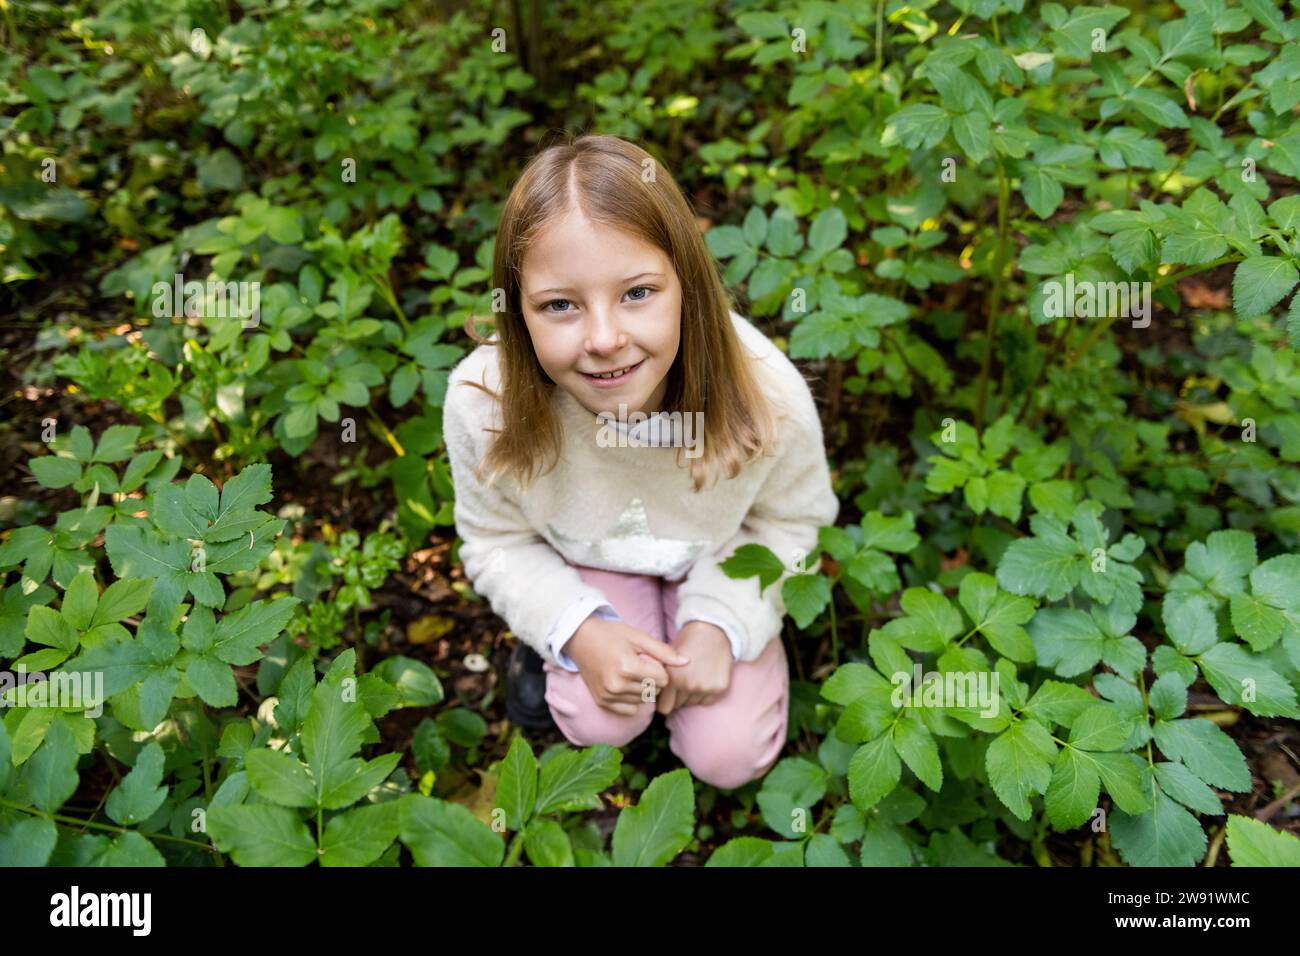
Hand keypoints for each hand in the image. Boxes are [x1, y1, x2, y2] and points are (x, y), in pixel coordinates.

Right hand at [563, 616, 689, 715]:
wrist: (581, 639)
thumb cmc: (612, 635)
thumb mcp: (639, 637)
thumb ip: (664, 651)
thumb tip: (687, 663)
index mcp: (627, 666)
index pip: (662, 679)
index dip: (660, 668)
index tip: (649, 658)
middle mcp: (616, 684)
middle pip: (654, 691)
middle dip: (652, 678)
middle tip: (639, 663)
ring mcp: (608, 695)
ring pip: (643, 700)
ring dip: (643, 688)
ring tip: (630, 672)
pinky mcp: (602, 702)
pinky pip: (629, 709)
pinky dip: (632, 699)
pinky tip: (625, 684)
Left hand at [655, 621, 732, 714]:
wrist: (712, 631)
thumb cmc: (686, 643)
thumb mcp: (667, 658)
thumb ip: (659, 679)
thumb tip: (650, 698)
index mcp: (672, 678)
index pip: (663, 708)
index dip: (663, 701)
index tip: (665, 694)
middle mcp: (689, 685)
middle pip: (678, 706)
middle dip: (677, 697)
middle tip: (682, 680)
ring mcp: (706, 688)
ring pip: (692, 703)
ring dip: (691, 695)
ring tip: (694, 675)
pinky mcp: (720, 688)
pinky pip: (706, 701)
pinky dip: (705, 693)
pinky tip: (705, 677)